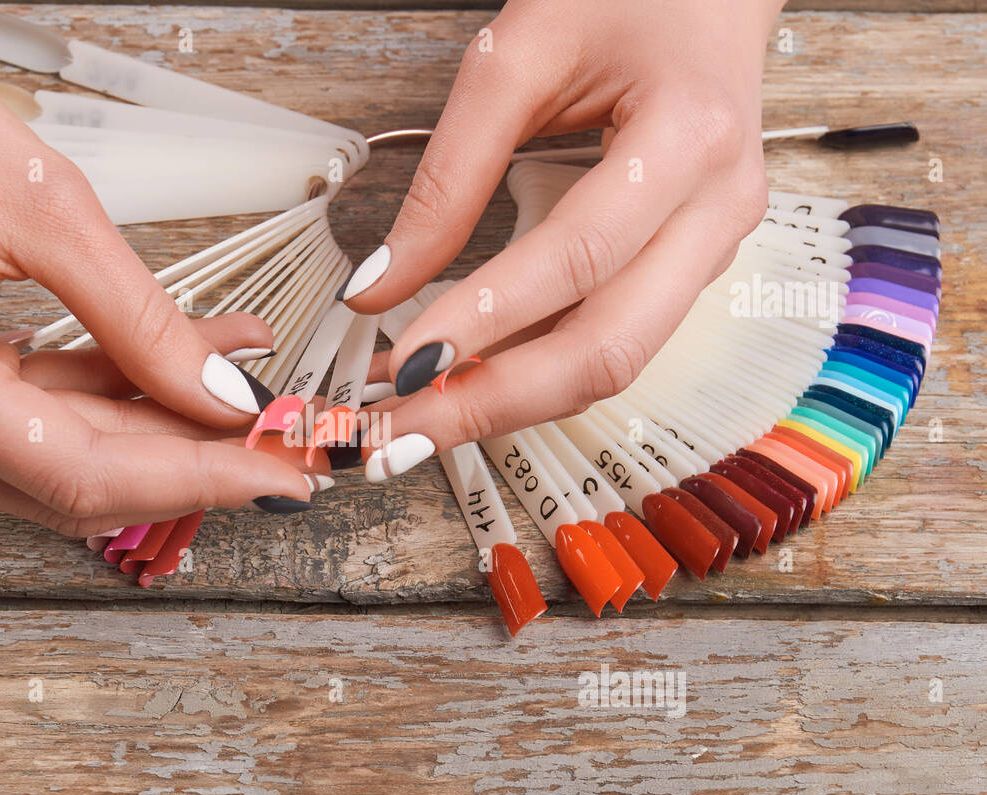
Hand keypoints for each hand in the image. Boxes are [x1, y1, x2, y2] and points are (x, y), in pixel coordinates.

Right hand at [0, 0, 312, 533]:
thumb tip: (221, 399)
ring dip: (150, 426)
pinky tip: (176, 366)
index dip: (189, 480)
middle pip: (66, 480)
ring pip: (53, 456)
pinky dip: (104, 395)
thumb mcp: (49, 212)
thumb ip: (141, 322)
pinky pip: (26, 417)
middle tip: (271, 439)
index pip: (74, 472)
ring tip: (238, 381)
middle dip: (180, 460)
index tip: (274, 474)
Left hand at [344, 0, 781, 480]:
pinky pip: (612, 339)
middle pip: (609, 347)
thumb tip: (380, 285)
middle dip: (494, 402)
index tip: (403, 362)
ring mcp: (714, 247)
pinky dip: (535, 372)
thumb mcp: (518, 55)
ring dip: (509, 401)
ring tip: (417, 422)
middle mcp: (718, 211)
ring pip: (614, 362)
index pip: (578, 256)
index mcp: (690, 138)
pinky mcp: (690, 268)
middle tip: (399, 436)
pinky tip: (468, 384)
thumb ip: (447, 174)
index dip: (486, 318)